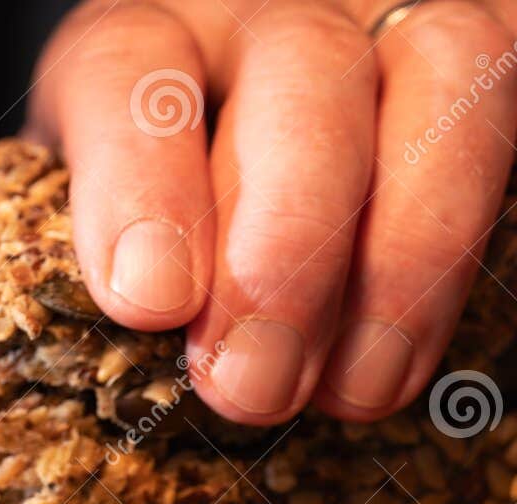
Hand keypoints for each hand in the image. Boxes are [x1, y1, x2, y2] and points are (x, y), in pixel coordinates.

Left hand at [28, 0, 516, 423]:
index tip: (149, 302)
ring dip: (399, 258)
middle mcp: (271, 7)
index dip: (140, 184)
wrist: (246, 158)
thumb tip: (132, 348)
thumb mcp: (100, 222)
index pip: (130, 68)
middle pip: (301, 79)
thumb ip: (108, 255)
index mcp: (146, 31)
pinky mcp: (481, 59)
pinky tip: (402, 364)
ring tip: (347, 391)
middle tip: (250, 385)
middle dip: (283, 249)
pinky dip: (461, 258)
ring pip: (439, 84)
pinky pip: (505, 131)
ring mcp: (393, 17)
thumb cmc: (155, 215)